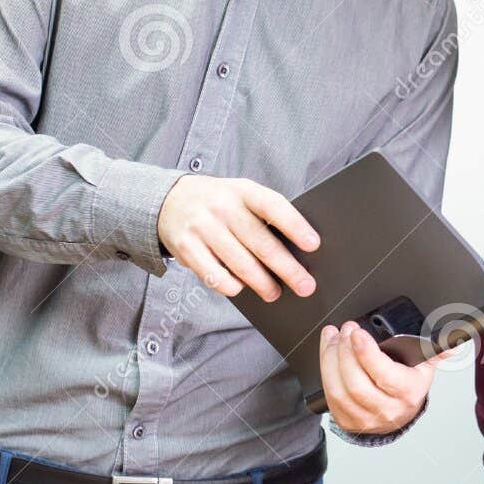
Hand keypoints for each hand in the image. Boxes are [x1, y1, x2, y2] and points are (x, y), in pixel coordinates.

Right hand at [157, 175, 319, 300]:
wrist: (170, 199)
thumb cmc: (220, 202)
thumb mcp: (242, 194)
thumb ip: (265, 215)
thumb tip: (297, 250)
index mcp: (243, 190)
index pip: (273, 206)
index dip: (294, 226)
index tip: (313, 245)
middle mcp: (222, 207)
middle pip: (261, 243)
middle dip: (287, 269)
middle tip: (305, 286)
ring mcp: (202, 228)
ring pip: (240, 264)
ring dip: (262, 283)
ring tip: (275, 293)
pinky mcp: (187, 248)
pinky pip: (215, 276)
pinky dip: (231, 286)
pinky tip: (241, 288)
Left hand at [320, 320, 452, 435]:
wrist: (399, 416)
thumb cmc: (409, 386)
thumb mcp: (424, 367)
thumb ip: (433, 350)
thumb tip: (448, 343)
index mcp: (407, 393)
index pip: (384, 375)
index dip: (366, 353)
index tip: (357, 333)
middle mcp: (386, 409)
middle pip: (356, 382)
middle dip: (344, 352)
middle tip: (345, 331)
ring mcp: (364, 418)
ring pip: (338, 389)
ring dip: (330, 359)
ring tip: (334, 338)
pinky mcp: (347, 420)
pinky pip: (329, 396)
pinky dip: (325, 370)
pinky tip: (328, 352)